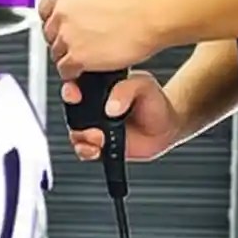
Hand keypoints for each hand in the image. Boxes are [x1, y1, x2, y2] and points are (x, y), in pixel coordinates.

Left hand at [40, 0, 166, 80]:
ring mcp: (67, 35)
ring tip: (88, 55)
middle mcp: (62, 12)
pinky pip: (65, 72)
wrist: (155, 12)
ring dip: (69, 57)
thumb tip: (84, 0)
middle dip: (64, 40)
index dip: (56, 22)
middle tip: (80, 43)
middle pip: (50, 34)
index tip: (63, 27)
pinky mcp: (76, 57)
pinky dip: (74, 74)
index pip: (45, 10)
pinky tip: (87, 68)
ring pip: (56, 54)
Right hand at [67, 71, 184, 161]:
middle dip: (75, 119)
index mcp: (98, 88)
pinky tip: (97, 150)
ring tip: (99, 138)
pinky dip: (87, 152)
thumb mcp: (144, 86)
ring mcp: (93, 128)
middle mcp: (92, 109)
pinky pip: (84, 151)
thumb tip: (111, 107)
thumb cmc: (154, 102)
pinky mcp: (98, 146)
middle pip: (71, 113)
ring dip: (83, 138)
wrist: (166, 127)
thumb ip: (127, 89)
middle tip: (90, 124)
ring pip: (75, 134)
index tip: (75, 95)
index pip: (75, 86)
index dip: (71, 91)